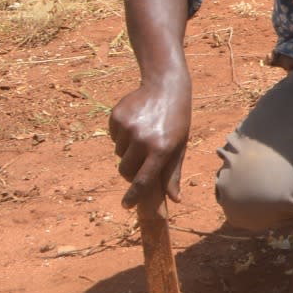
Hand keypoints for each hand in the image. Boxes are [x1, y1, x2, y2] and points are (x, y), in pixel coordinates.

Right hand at [111, 74, 191, 208]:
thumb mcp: (180, 146)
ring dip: (127, 149)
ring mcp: (128, 128)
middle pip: (126, 170)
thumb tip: (174, 200)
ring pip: (119, 153)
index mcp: (162, 149)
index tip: (126, 206)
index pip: (143, 180)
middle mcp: (143, 140)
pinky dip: (121, 135)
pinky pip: (113, 137)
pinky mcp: (116, 117)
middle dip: (131, 169)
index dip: (133, 196)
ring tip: (143, 132)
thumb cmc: (177, 120)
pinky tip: (136, 122)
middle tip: (142, 157)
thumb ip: (174, 174)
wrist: (165, 86)